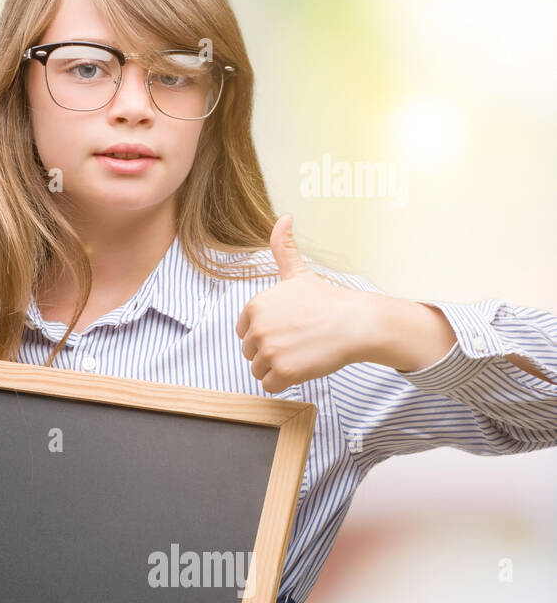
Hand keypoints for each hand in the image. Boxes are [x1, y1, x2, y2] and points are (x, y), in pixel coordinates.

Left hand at [235, 214, 367, 393]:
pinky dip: (285, 381)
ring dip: (279, 367)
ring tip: (302, 351)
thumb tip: (284, 217)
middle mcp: (257, 326)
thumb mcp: (299, 273)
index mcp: (255, 305)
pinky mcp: (283, 371)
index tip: (289, 328)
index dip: (267, 334)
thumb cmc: (329, 301)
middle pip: (250, 352)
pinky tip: (304, 365)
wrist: (357, 323)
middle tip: (299, 340)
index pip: (245, 332)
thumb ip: (284, 248)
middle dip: (273, 351)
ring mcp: (269, 349)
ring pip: (259, 370)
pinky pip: (269, 385)